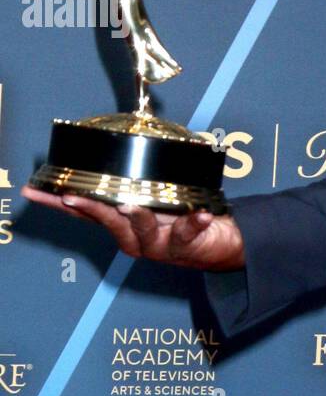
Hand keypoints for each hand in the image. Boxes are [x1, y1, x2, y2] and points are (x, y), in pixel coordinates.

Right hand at [20, 185, 245, 270]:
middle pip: (109, 223)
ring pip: (142, 232)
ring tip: (131, 205)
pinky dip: (193, 222)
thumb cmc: (182, 220)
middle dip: (91, 209)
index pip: (86, 213)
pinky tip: (199, 214)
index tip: (36, 193)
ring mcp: (159, 245)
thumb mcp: (153, 201)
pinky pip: (188, 233)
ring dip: (137, 218)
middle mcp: (135, 239)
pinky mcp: (186, 245)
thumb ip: (133, 184)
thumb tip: (112, 150)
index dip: (58, 204)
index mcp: (123, 226)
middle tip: (72, 197)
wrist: (219, 245)